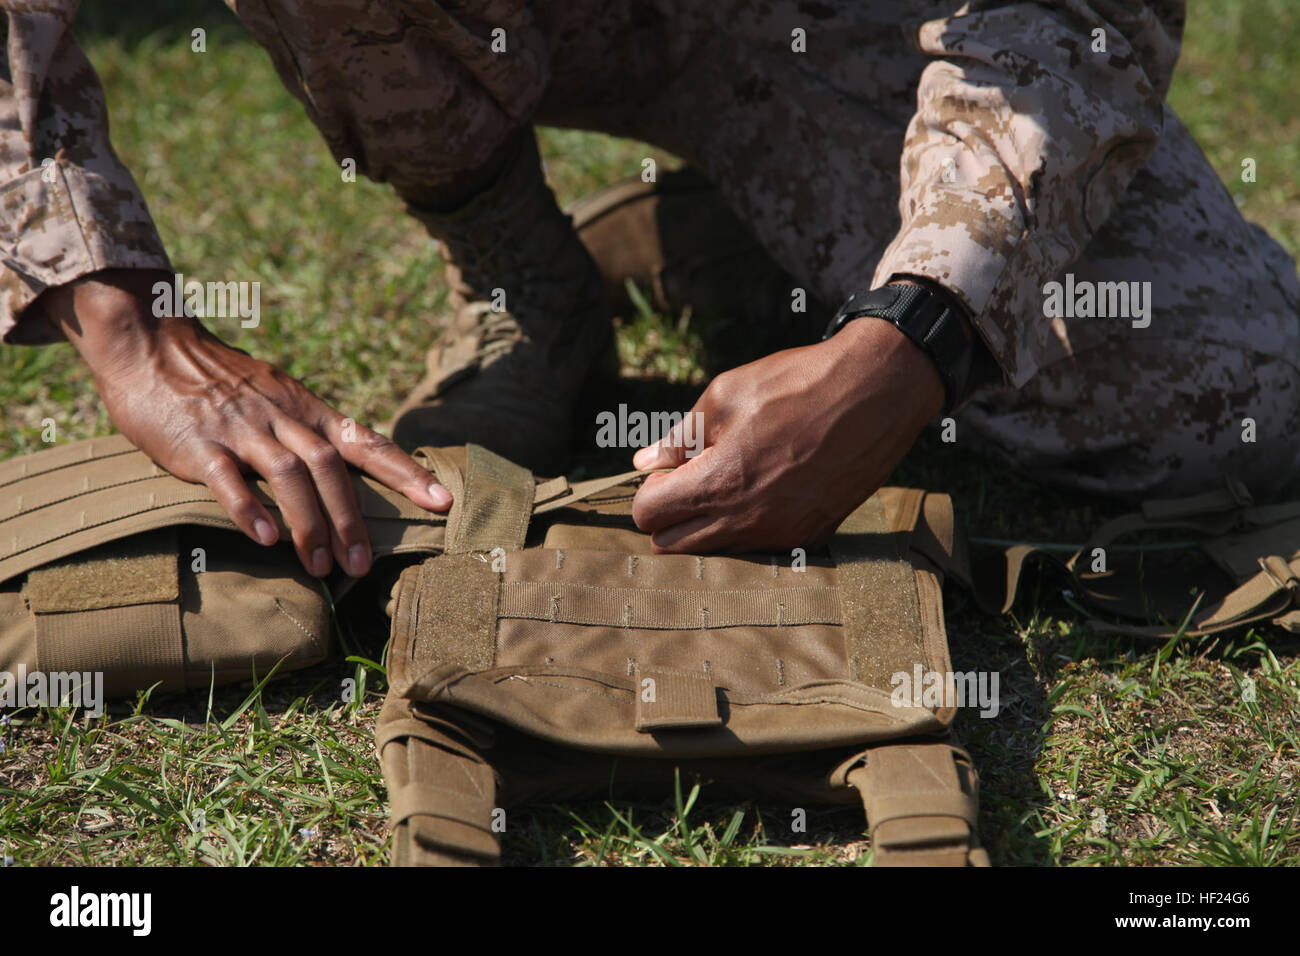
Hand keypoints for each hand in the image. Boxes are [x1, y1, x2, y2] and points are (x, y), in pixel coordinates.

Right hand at [34, 269, 452, 577]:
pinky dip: (249, 508)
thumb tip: (351, 471)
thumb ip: (309, 431)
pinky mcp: (198, 442)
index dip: (407, 472)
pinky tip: (265, 539)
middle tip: (363, 565)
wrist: (153, 342)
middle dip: (352, 518)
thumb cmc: (220, 381)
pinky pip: (228, 478)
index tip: (443, 500)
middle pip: (330, 467)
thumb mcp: (278, 395)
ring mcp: (241, 428)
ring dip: (308, 522)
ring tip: (320, 566)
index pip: (367, 441)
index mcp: (307, 408)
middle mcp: (282, 416)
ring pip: (288, 474)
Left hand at [630, 316, 943, 552]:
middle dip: (670, 513)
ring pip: (715, 550)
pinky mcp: (810, 536)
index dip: (650, 489)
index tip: (671, 467)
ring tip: (734, 477)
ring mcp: (780, 534)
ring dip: (708, 522)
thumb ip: (679, 437)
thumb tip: (644, 462)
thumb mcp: (725, 396)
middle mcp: (747, 521)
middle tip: (694, 475)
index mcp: (719, 483)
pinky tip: (768, 486)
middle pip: (673, 546)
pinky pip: (758, 546)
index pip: (648, 515)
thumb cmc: (797, 384)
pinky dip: (748, 524)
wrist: (876, 392)